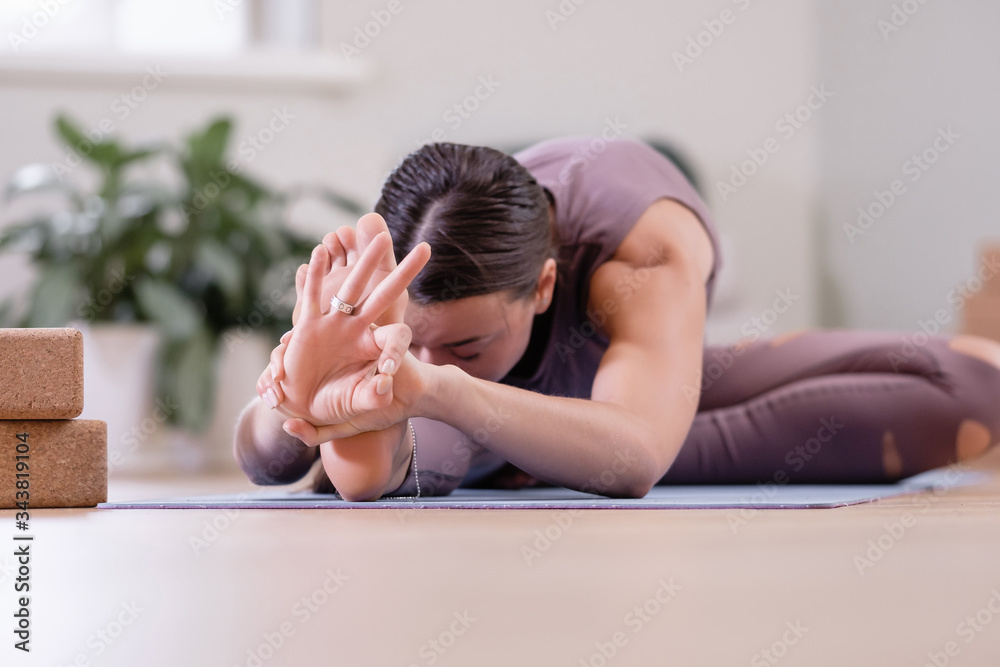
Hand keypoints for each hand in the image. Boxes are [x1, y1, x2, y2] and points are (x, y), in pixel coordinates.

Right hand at [259, 229, 430, 437]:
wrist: (303, 405)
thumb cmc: (334, 403)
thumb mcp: (356, 404)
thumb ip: (373, 397)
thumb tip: (385, 384)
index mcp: (374, 347)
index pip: (397, 336)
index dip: (398, 349)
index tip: (390, 370)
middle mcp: (357, 329)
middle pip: (384, 295)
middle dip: (403, 274)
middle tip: (425, 250)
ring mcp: (334, 324)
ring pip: (352, 287)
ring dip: (366, 264)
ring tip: (379, 237)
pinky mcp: (308, 326)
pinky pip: (312, 296)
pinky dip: (315, 275)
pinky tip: (321, 252)